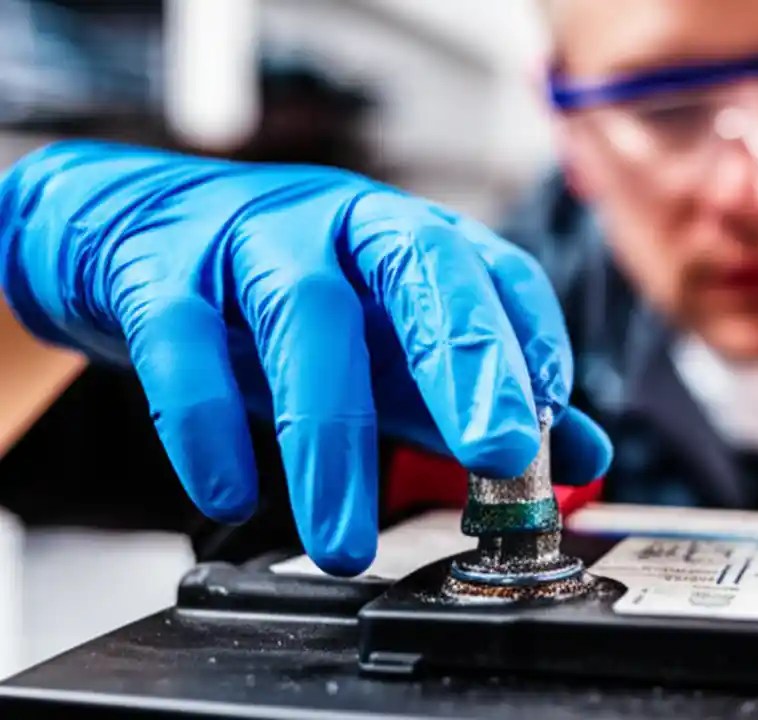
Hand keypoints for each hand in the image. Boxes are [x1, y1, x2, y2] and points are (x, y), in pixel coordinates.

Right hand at [0, 141, 611, 574]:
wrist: (129, 233)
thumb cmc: (279, 297)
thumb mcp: (387, 347)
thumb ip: (476, 400)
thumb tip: (582, 454)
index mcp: (412, 240)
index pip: (498, 273)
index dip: (532, 342)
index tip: (548, 422)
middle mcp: (346, 224)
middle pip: (421, 267)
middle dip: (468, 359)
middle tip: (498, 454)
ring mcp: (252, 236)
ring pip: (305, 316)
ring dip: (330, 438)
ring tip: (343, 542)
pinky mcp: (161, 268)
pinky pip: (183, 341)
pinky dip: (208, 424)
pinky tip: (230, 493)